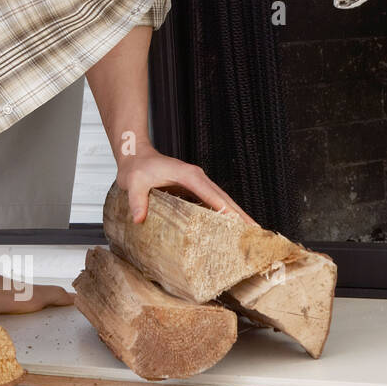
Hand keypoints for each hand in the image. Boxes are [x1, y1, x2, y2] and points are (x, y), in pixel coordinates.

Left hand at [116, 146, 257, 226]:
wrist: (137, 156)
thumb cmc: (137, 168)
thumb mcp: (133, 183)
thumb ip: (137, 200)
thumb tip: (140, 219)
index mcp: (188, 175)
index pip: (210, 193)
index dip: (224, 208)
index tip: (237, 221)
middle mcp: (197, 178)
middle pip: (224, 197)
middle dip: (239, 213)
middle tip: (254, 229)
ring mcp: (198, 183)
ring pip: (222, 199)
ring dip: (235, 213)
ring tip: (248, 229)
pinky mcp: (194, 189)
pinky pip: (213, 201)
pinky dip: (224, 212)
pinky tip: (229, 224)